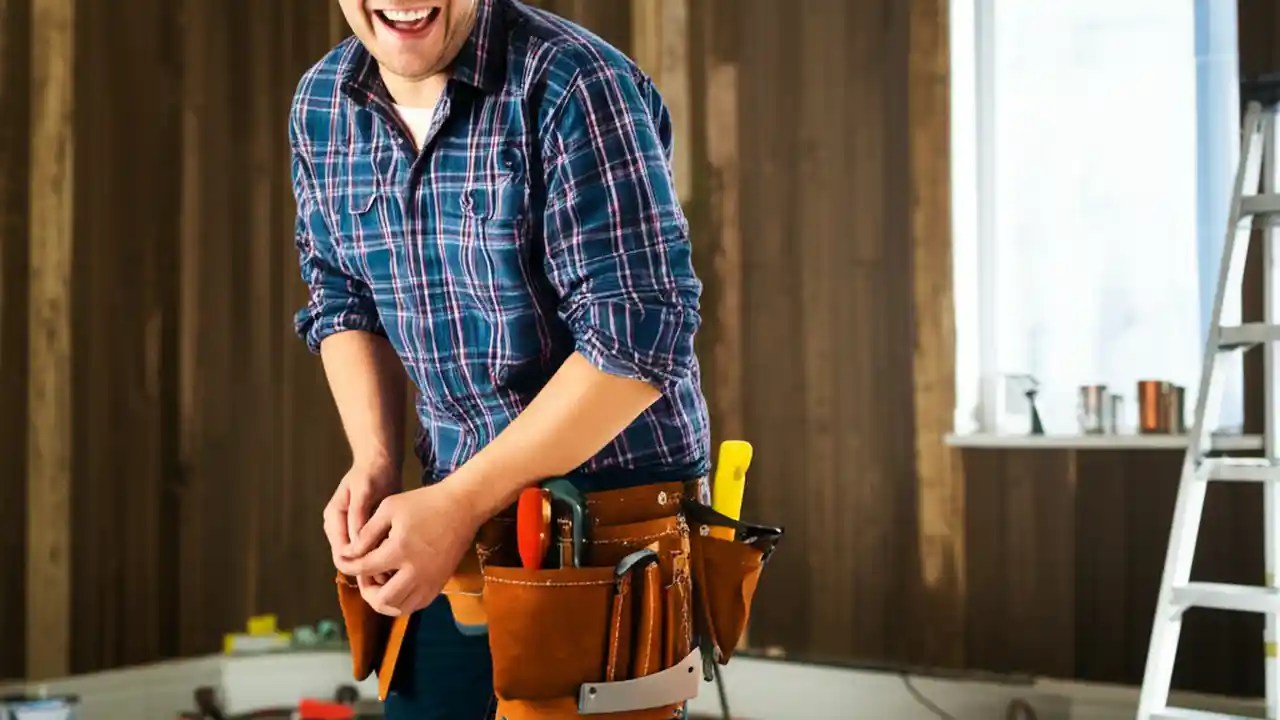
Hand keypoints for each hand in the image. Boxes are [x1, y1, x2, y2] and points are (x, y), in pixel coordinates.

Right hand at [323, 459, 400, 569]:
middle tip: (390, 577)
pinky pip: (371, 548)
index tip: (379, 571)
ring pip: (362, 556)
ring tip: (396, 571)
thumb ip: (358, 516)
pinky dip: (383, 554)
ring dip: (376, 564)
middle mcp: (339, 528)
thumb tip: (355, 546)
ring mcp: (351, 530)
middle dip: (368, 568)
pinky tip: (400, 560)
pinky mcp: (365, 530)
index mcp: (334, 519)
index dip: (358, 565)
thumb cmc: (371, 473)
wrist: (380, 463)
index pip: (340, 552)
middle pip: (350, 559)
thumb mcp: (364, 491)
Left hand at [336, 478, 485, 616]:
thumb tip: (350, 553)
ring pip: (399, 608)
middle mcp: (415, 572)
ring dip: (383, 599)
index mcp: (399, 550)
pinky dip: (401, 601)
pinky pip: (416, 605)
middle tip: (365, 574)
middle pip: (381, 600)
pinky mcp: (439, 584)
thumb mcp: (390, 508)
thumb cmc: (425, 502)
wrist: (463, 507)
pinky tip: (397, 585)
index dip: (348, 566)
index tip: (344, 560)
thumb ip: (367, 532)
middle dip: (366, 590)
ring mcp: (429, 581)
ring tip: (380, 581)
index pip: (363, 569)